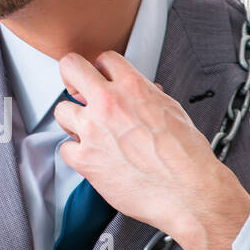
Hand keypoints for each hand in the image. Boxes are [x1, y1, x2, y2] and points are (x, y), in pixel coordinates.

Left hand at [53, 50, 249, 249]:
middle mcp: (109, 104)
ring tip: (91, 133)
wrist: (188, 191)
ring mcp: (93, 130)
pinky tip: (93, 158)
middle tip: (78, 91)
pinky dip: (77, 154)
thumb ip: (147, 97)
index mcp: (133, 87)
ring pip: (61, 111)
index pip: (104, 59)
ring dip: (74, 121)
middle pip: (70, 68)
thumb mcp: (172, 110)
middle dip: (73, 78)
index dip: (103, 70)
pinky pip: (65, 148)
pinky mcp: (85, 160)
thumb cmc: (186, 156)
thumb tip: (141, 92)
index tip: (102, 80)